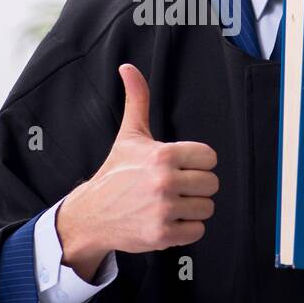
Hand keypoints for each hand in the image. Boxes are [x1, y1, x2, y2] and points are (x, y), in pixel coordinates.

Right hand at [55, 63, 218, 278]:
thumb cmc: (115, 173)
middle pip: (212, 184)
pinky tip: (167, 220)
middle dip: (196, 187)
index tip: (180, 167)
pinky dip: (185, 230)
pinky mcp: (162, 235)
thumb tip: (128, 68)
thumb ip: (137, 99)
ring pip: (206, 208)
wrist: (91, 214)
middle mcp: (164, 181)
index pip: (210, 158)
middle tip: (174, 187)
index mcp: (163, 154)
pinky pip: (197, 231)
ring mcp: (164, 209)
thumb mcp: (129, 135)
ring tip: (169, 204)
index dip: (197, 163)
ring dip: (191, 209)